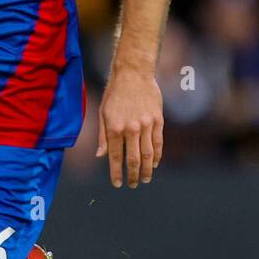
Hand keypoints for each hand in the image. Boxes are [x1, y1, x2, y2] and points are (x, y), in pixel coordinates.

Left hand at [96, 66, 162, 187]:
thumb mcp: (102, 113)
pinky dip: (157, 156)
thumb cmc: (114, 93)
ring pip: (148, 154)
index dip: (116, 173)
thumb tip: (100, 156)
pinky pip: (158, 143)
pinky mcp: (157, 120)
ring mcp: (146, 125)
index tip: (117, 184)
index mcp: (114, 128)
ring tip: (145, 179)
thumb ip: (103, 136)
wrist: (133, 74)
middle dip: (132, 175)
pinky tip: (154, 164)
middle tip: (132, 184)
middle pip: (133, 159)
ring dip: (146, 170)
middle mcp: (131, 128)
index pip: (115, 157)